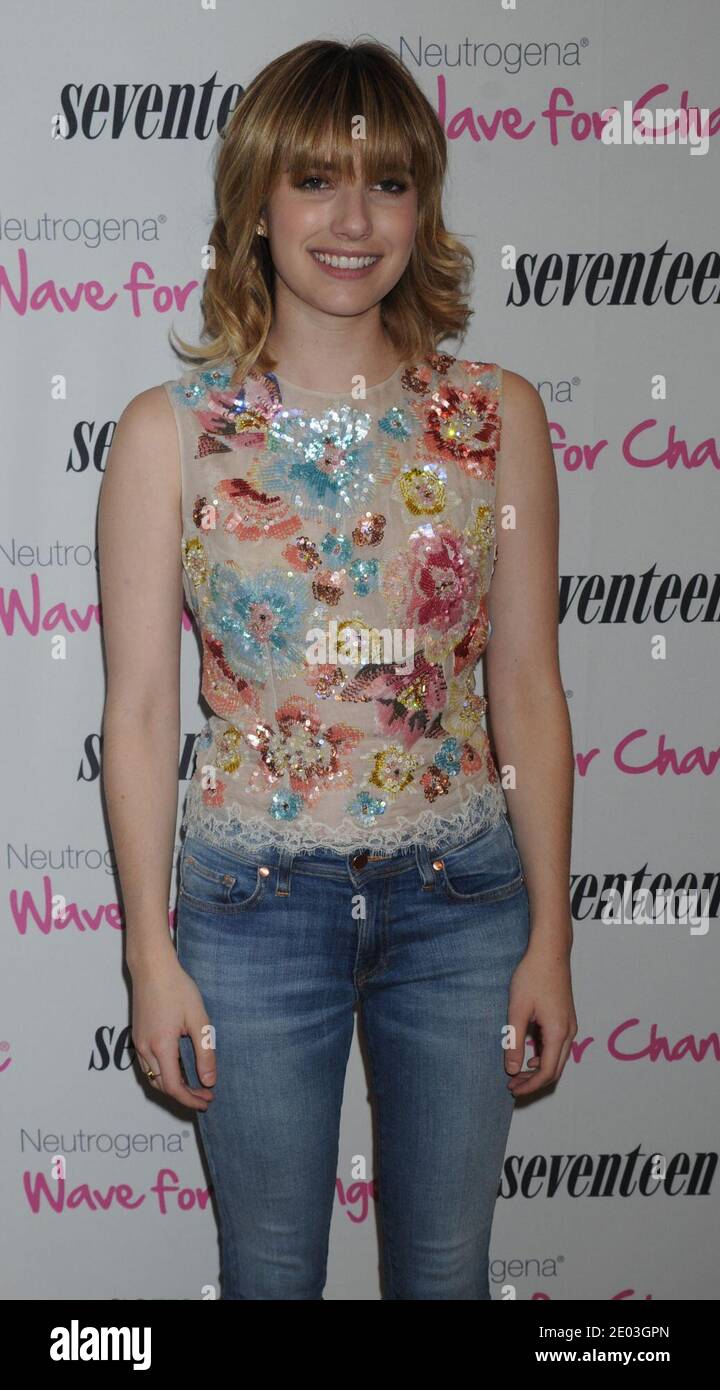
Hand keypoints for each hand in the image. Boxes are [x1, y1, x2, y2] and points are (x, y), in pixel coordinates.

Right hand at [131, 952, 216, 1111]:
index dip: (190, 1099)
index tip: (207, 1101)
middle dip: (183, 1095)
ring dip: (172, 1086)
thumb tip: (209, 1080)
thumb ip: (205, 1052)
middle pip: (162, 1086)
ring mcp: (139, 1042)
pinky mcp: (138, 1035)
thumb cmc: (177, 989)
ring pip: (153, 1078)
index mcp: (161, 1046)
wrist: (152, 967)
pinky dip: (163, 1073)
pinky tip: (179, 1067)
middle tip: (205, 1094)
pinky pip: (148, 1065)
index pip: (173, 1087)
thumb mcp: (199, 1019)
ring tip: (194, 1084)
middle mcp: (145, 1048)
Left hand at [504, 943, 576, 1096]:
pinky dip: (544, 1057)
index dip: (530, 1085)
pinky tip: (529, 1054)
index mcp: (558, 1032)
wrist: (550, 952)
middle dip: (534, 1082)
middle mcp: (569, 1032)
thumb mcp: (518, 1011)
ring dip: (539, 1070)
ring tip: (517, 1073)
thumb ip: (515, 1042)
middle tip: (512, 1086)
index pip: (546, 1072)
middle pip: (555, 1070)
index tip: (511, 1089)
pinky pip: (558, 1047)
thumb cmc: (532, 977)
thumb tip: (512, 1070)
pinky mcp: (566, 1018)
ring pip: (558, 1059)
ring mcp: (570, 1025)